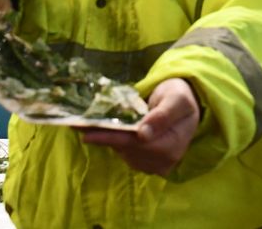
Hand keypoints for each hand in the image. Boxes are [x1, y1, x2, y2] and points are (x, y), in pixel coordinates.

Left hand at [80, 78, 201, 176]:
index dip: (112, 139)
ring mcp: (154, 164)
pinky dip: (110, 141)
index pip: (138, 144)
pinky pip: (124, 152)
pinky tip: (99, 130)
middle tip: (75, 124)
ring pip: (122, 152)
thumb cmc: (180, 98)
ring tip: (82, 124)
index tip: (88, 134)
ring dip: (104, 138)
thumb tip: (144, 134)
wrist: (186, 106)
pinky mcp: (145, 162)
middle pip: (127, 149)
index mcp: (174, 145)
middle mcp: (163, 160)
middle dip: (103, 136)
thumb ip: (163, 115)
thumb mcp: (176, 99)